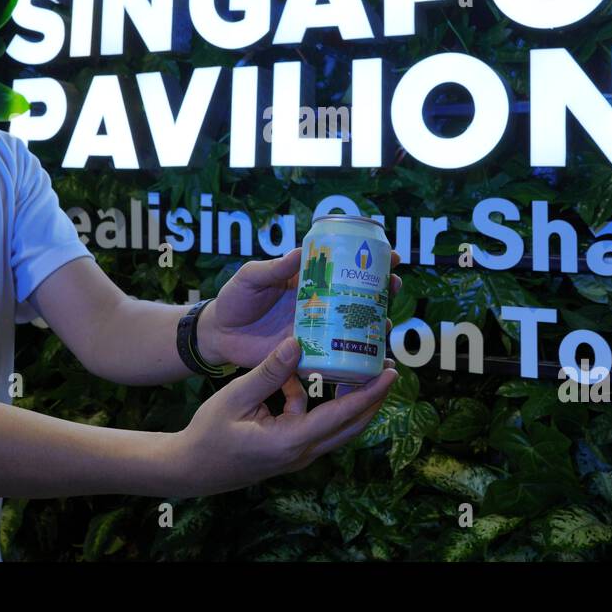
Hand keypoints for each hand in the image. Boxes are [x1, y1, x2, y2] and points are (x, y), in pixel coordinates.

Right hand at [169, 338, 397, 495]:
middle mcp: (301, 453)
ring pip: (335, 426)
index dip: (370, 394)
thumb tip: (296, 343)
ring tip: (356, 368)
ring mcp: (296, 455)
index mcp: (290, 441)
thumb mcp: (235, 397)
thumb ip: (268, 372)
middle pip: (351, 426)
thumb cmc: (208, 435)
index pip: (341, 416)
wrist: (191, 469)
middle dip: (373, 398)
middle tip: (389, 367)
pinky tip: (292, 380)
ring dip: (348, 400)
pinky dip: (311, 402)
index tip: (391, 373)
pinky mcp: (289, 450)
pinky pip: (311, 424)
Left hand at [198, 246, 402, 369]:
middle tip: (392, 288)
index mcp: (309, 281)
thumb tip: (301, 252)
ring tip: (384, 324)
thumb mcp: (252, 276)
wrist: (219, 335)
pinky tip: (373, 360)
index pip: (345, 267)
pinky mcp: (308, 354)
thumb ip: (273, 267)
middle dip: (381, 292)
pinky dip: (357, 358)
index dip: (369, 262)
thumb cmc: (235, 299)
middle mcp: (318, 305)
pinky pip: (336, 356)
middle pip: (358, 297)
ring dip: (374, 325)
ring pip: (353, 327)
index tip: (391, 257)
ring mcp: (315, 330)